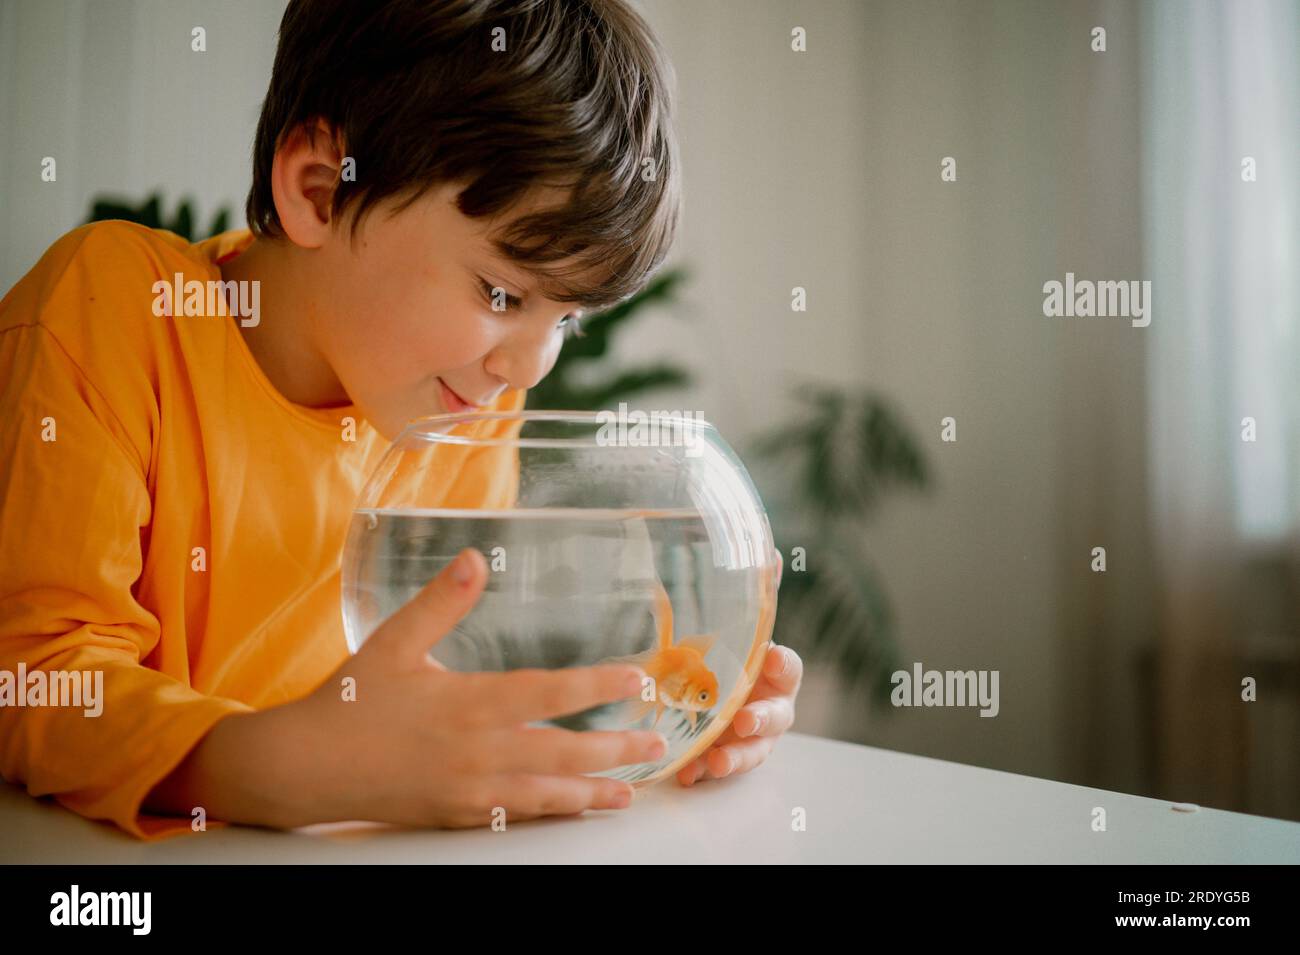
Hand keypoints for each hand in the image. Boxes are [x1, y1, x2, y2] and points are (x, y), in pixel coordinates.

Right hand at [285, 547, 664, 828]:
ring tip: (632, 791)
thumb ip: (442, 601)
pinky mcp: (458, 815)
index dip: (598, 685)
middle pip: (564, 752)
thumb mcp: (394, 641)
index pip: (549, 693)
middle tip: (656, 742)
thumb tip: (477, 556)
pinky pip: (517, 816)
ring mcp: (471, 789)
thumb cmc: (349, 701)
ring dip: (595, 791)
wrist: (305, 768)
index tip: (637, 680)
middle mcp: (479, 750)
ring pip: (548, 793)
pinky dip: (552, 813)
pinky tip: (573, 809)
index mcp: (470, 703)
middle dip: (617, 749)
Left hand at [677, 549, 801, 785]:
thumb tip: (768, 551)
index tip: (770, 658)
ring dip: (737, 757)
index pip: (788, 668)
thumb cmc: (736, 658)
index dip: (782, 665)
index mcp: (775, 674)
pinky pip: (718, 768)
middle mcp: (770, 708)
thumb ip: (758, 592)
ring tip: (717, 762)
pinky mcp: (727, 757)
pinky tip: (686, 775)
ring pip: (753, 751)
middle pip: (778, 718)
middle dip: (762, 719)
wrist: (724, 694)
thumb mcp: (742, 627)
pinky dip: (703, 772)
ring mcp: (751, 738)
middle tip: (745, 720)